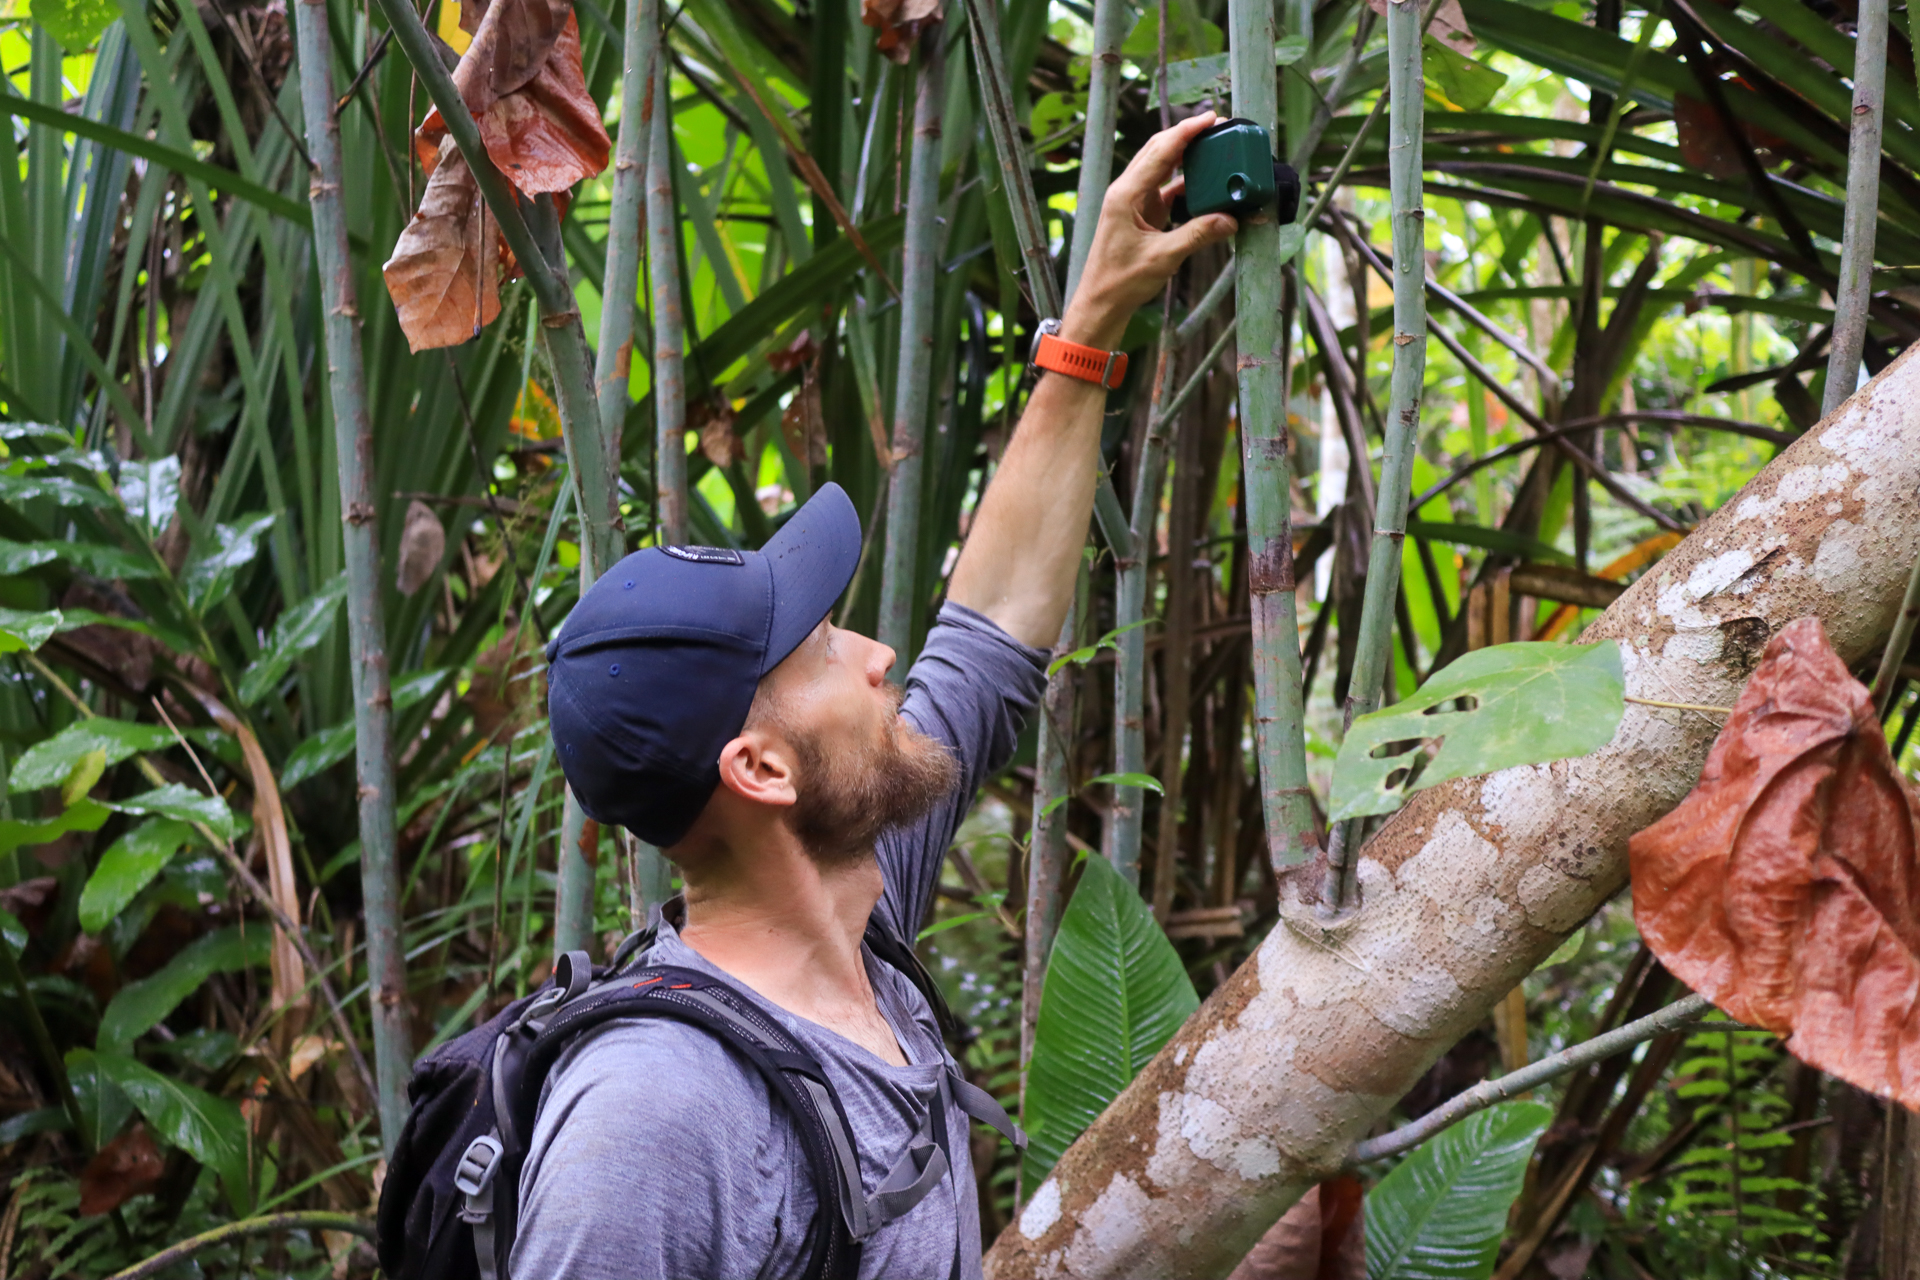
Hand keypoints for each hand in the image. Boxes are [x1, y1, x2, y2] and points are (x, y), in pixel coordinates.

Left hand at [1058, 112, 1239, 350]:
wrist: (1101, 303)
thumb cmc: (1120, 282)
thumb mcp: (1163, 258)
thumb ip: (1197, 235)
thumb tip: (1230, 220)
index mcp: (1125, 195)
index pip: (1159, 152)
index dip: (1186, 132)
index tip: (1210, 119)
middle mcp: (1126, 192)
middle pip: (1158, 150)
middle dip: (1187, 135)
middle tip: (1217, 126)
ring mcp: (1133, 202)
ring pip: (1161, 167)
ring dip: (1186, 156)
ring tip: (1214, 147)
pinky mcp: (1141, 214)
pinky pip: (1165, 189)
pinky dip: (1185, 183)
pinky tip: (1205, 181)